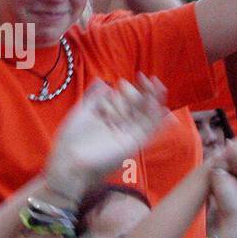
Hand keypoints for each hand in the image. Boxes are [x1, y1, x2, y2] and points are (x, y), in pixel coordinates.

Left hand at [43, 77, 168, 202]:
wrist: (71, 159)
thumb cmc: (72, 138)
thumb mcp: (83, 112)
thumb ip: (94, 97)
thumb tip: (102, 81)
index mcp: (109, 117)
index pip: (124, 100)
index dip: (129, 89)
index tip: (130, 79)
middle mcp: (120, 125)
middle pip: (137, 106)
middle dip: (144, 92)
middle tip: (147, 78)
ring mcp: (128, 134)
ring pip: (145, 116)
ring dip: (154, 101)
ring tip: (159, 86)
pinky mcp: (133, 144)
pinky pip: (149, 131)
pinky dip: (158, 122)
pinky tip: (165, 109)